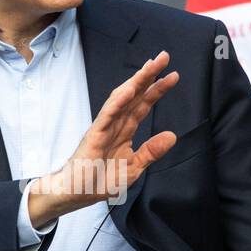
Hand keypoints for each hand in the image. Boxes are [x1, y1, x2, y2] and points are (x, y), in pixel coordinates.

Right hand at [28, 51, 178, 228]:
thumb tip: (172, 136)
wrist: (76, 194)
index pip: (143, 105)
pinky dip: (118, 101)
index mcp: (125, 131)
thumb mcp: (134, 168)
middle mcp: (115, 124)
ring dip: (136, 82)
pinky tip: (129, 89)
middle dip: (149, 76)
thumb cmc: (99, 181)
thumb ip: (151, 151)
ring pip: (122, 99)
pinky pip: (107, 115)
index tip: (173, 75)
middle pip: (134, 95)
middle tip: (164, 57)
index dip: (157, 90)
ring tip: (151, 67)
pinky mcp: (94, 135)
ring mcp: (104, 127)